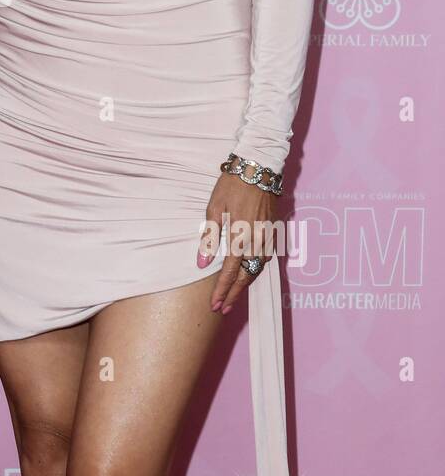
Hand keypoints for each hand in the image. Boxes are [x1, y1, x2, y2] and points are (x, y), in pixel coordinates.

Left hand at [198, 172, 276, 315]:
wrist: (259, 167)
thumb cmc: (232, 185)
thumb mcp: (214, 208)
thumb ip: (209, 238)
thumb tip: (202, 263)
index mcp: (241, 236)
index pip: (230, 272)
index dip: (222, 290)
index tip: (215, 305)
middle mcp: (258, 240)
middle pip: (247, 275)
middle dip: (235, 294)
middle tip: (222, 309)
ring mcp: (268, 236)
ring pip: (258, 268)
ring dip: (246, 283)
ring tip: (233, 295)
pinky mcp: (274, 231)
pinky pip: (265, 257)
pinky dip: (256, 269)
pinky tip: (248, 273)